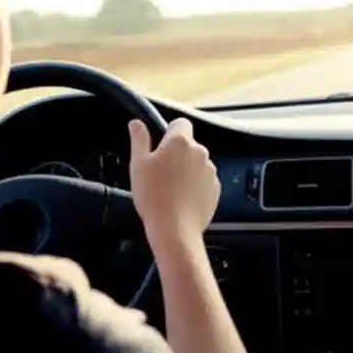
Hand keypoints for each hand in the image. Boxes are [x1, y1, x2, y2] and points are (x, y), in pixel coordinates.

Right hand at [128, 118, 220, 250]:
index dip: (170, 132)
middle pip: (189, 145)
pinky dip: (196, 186)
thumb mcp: (138, 165)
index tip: (161, 147)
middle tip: (160, 173)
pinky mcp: (216, 189)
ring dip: (187, 170)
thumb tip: (137, 123)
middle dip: (177, 154)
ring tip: (171, 189)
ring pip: (197, 163)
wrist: (175, 229)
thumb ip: (139, 140)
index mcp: (180, 142)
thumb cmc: (152, 195)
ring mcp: (211, 171)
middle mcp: (200, 152)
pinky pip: (204, 181)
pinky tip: (183, 200)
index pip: (181, 123)